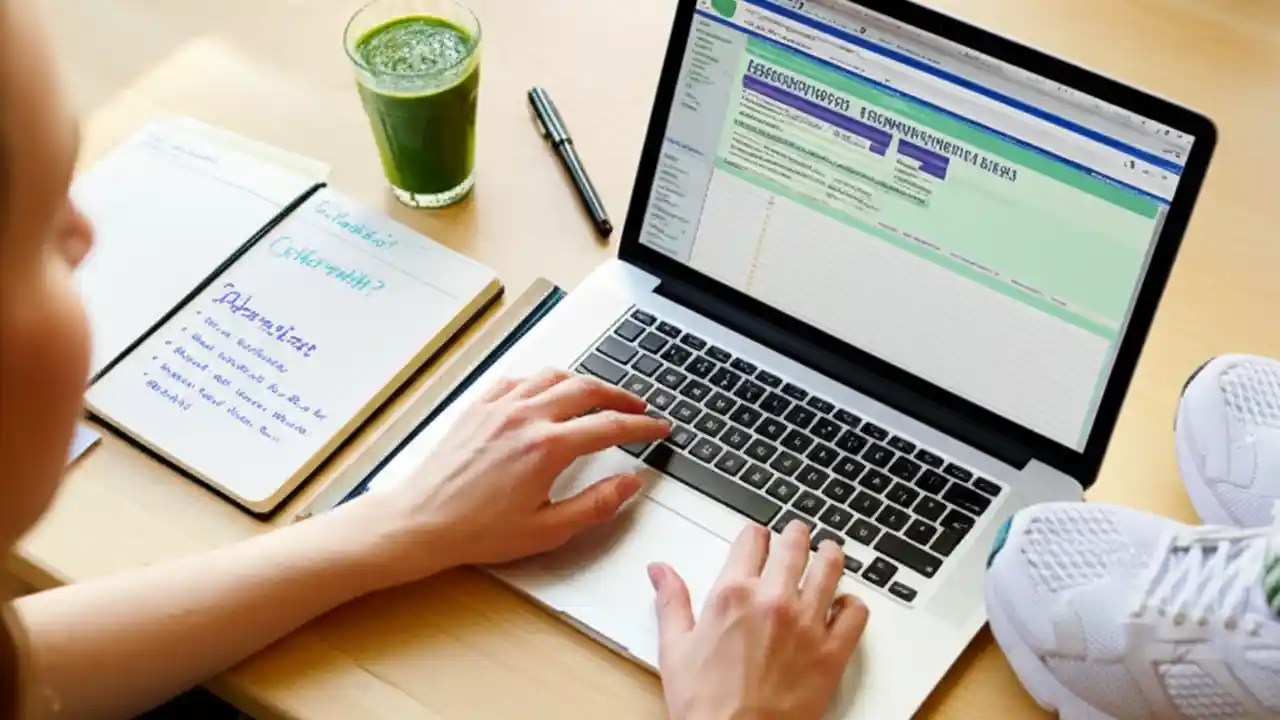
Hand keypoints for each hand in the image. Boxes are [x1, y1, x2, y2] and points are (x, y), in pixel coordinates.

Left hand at [357, 368, 670, 587]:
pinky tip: (548, 392)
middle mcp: (525, 417)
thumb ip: (596, 505)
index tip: (658, 428)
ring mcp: (499, 407)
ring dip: (583, 382)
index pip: (610, 426)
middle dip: (620, 395)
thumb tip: (629, 483)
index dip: (642, 426)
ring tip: (600, 395)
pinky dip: (543, 381)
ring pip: (553, 376)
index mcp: (547, 447)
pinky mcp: (478, 407)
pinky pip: (519, 379)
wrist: (421, 522)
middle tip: (638, 406)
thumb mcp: (548, 531)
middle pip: (587, 389)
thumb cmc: (476, 530)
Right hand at [651, 522, 869, 719]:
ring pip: (830, 568)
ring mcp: (807, 624)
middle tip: (798, 535)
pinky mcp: (832, 652)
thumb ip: (671, 601)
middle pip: (794, 544)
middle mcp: (773, 601)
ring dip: (829, 555)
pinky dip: (852, 605)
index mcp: (732, 595)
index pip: (752, 539)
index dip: (756, 534)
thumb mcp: (674, 649)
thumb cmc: (705, 706)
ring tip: (828, 552)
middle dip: (796, 535)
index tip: (758, 538)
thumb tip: (659, 570)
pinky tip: (844, 605)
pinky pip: (855, 614)